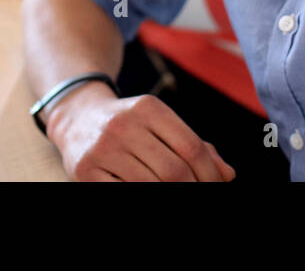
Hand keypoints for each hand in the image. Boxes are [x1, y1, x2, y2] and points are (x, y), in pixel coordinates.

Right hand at [45, 85, 235, 181]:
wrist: (77, 118)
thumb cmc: (131, 125)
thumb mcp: (161, 123)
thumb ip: (196, 146)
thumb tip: (227, 174)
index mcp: (148, 107)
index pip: (191, 147)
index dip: (209, 174)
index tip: (216, 186)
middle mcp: (124, 124)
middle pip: (173, 171)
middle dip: (193, 189)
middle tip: (200, 195)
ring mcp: (102, 148)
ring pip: (150, 186)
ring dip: (170, 196)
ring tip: (177, 195)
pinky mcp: (86, 171)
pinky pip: (123, 193)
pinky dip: (142, 196)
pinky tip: (149, 193)